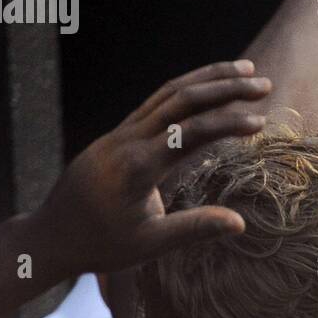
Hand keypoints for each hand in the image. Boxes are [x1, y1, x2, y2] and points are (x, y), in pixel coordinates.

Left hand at [30, 60, 272, 278]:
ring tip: (244, 72)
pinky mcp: (118, 136)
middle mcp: (128, 140)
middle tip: (264, 81)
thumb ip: (194, 229)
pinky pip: (156, 103)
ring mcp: (121, 134)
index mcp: (137, 166)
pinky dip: (186, 91)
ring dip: (206, 79)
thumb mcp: (150, 245)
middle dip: (223, 86)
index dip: (228, 123)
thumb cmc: (102, 245)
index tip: (261, 122)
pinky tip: (206, 91)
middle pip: (180, 98)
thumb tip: (240, 223)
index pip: (189, 132)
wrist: (53, 236)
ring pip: (167, 93)